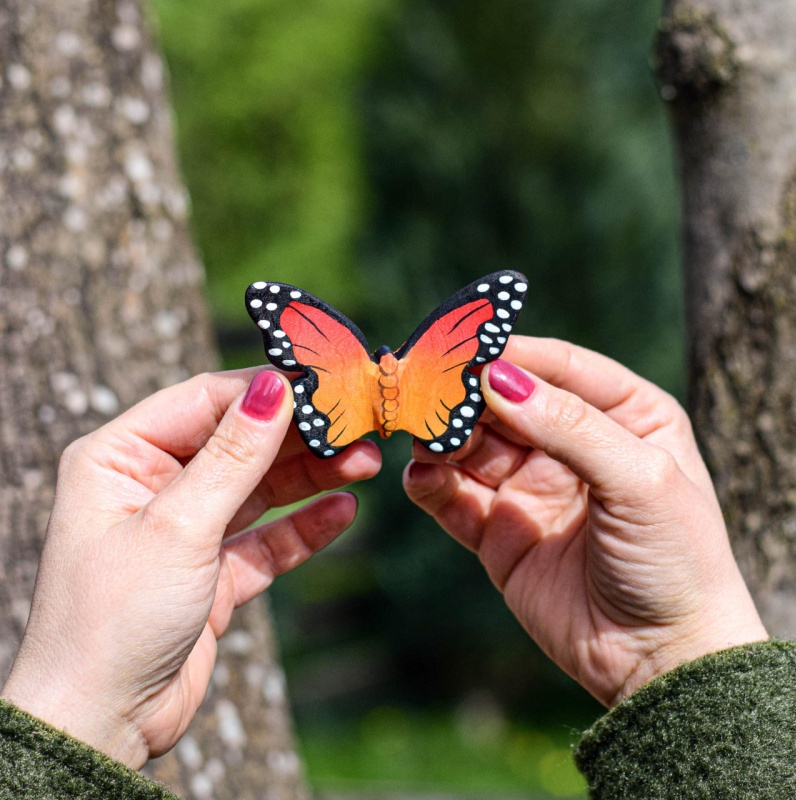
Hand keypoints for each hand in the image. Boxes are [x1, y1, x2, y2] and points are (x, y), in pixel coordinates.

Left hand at [1, 369, 380, 767]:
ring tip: (366, 463)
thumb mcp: (178, 525)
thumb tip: (275, 387)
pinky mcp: (212, 572)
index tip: (322, 383)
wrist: (101, 725)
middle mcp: (152, 485)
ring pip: (259, 489)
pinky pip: (267, 538)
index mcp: (120, 456)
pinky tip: (343, 510)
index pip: (203, 401)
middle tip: (357, 426)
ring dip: (311, 476)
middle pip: (239, 443)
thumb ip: (233, 455)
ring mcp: (185, 529)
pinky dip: (304, 526)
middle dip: (299, 437)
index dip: (263, 391)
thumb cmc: (114, 618)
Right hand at [404, 337, 766, 706]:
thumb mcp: (639, 480)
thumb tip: (497, 378)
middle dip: (465, 395)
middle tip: (424, 387)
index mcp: (625, 416)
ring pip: (472, 445)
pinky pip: (454, 497)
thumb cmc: (675, 561)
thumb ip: (569, 425)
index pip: (560, 367)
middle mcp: (573, 444)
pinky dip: (432, 483)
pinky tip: (421, 477)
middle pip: (505, 402)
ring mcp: (532, 487)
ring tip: (421, 434)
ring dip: (443, 436)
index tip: (464, 344)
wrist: (662, 664)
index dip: (513, 353)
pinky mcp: (499, 532)